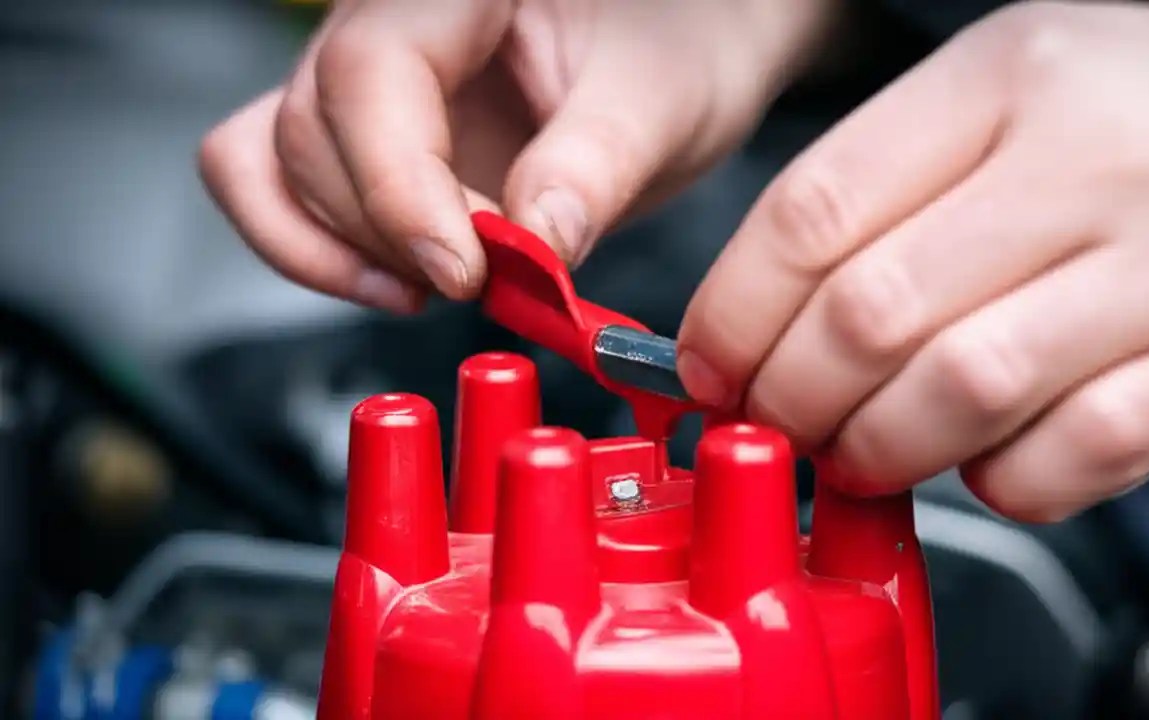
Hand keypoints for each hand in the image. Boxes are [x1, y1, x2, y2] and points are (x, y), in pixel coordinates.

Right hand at [198, 0, 834, 311]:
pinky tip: (398, 282)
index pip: (372, 75)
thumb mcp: (664, 101)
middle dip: (389, 230)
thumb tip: (532, 247)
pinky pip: (278, 181)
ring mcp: (363, 73)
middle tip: (487, 279)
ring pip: (271, 161)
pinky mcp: (367, 131)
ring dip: (341, 249)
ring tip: (439, 285)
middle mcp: (385, 16)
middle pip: (314, 128)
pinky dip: (317, 249)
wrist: (683, 38)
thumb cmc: (680, 39)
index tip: (462, 271)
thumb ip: (594, 168)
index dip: (399, 188)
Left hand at [678, 1, 1148, 521]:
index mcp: (1005, 80)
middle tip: (775, 419)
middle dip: (789, 395)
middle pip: (872, 313)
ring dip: (880, 447)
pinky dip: (1005, 482)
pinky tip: (982, 462)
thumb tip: (750, 318)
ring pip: (966, 389)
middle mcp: (1085, 166)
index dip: (733, 310)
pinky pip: (1079, 455)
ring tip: (856, 452)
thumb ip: (882, 187)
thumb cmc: (1139, 116)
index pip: (814, 209)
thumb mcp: (1007, 90)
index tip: (706, 363)